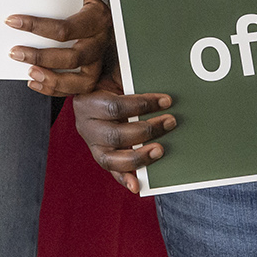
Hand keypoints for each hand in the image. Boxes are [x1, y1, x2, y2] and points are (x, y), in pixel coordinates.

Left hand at [7, 0, 112, 95]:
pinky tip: (37, 82)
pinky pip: (76, 89)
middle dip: (40, 57)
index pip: (65, 28)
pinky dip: (54, 89)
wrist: (103, 18)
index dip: (36, 26)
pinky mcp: (94, 75)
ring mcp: (99, 61)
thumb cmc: (85, 7)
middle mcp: (100, 41)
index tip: (14, 22)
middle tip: (16, 52)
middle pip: (71, 57)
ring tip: (30, 72)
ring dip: (50, 79)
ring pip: (78, 80)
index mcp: (96, 18)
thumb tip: (23, 0)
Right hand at [72, 70, 177, 193]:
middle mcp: (85, 126)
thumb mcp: (115, 70)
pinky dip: (125, 179)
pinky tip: (137, 186)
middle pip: (116, 135)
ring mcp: (92, 145)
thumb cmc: (109, 77)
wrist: (94, 86)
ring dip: (140, 156)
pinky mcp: (101, 157)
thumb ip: (128, 75)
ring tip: (161, 150)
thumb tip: (158, 79)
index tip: (166, 100)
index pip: (114, 107)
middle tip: (171, 122)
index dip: (142, 105)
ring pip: (112, 159)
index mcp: (86, 101)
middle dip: (147, 131)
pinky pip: (112, 172)